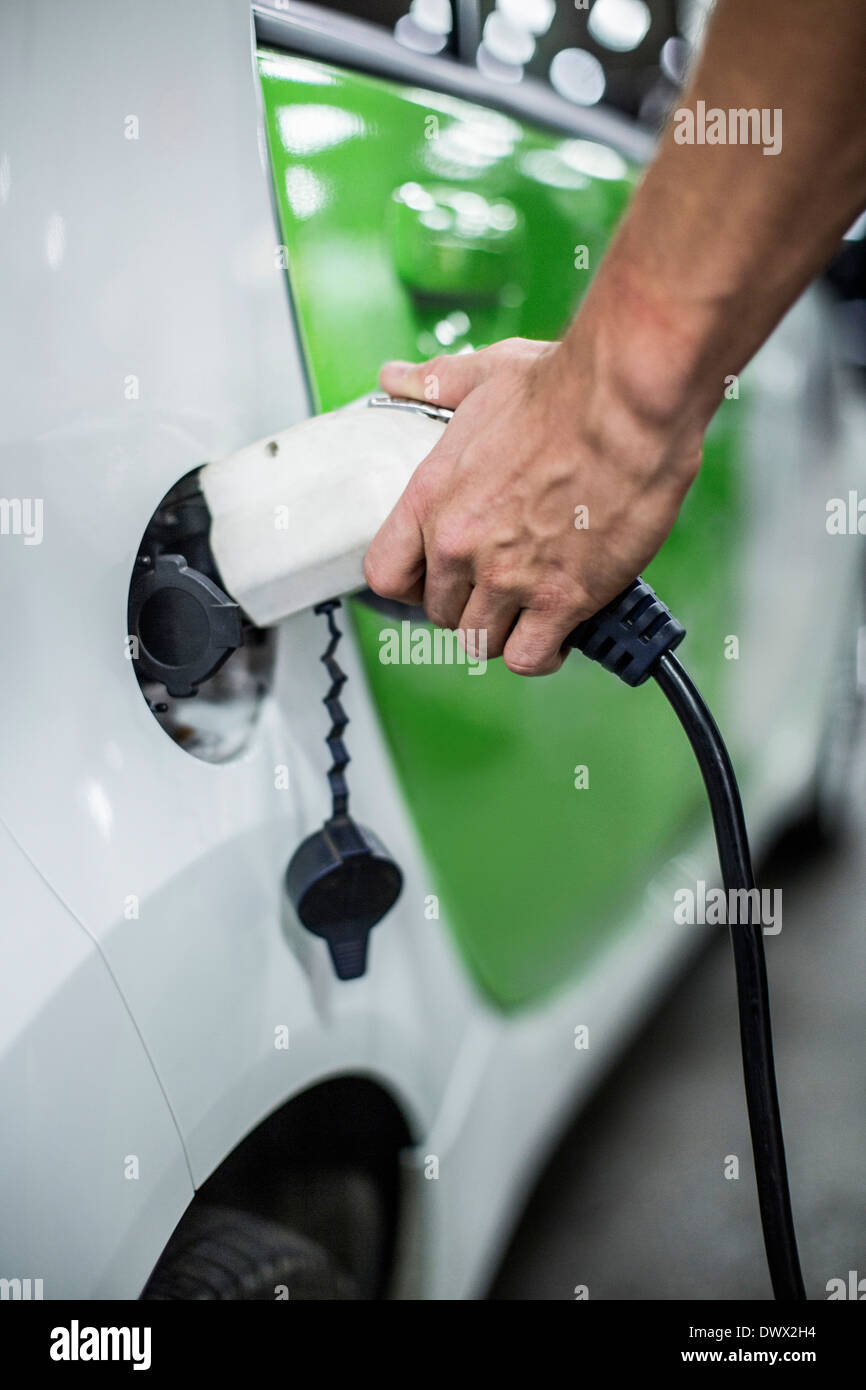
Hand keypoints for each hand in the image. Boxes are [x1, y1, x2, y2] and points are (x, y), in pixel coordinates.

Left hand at [363, 334, 703, 675]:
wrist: (628, 402)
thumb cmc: (567, 385)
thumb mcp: (486, 374)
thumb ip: (436, 384)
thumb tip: (398, 377)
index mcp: (432, 495)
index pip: (385, 573)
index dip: (410, 585)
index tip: (436, 579)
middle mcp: (459, 543)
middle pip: (439, 614)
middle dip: (470, 604)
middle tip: (504, 586)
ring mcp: (508, 576)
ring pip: (480, 641)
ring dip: (506, 631)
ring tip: (532, 609)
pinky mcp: (561, 598)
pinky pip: (529, 656)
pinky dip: (544, 652)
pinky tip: (561, 628)